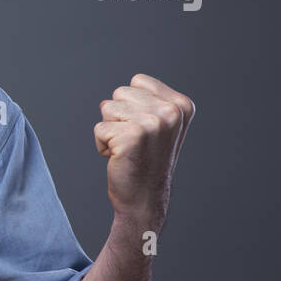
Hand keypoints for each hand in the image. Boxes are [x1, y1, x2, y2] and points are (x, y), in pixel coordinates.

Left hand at [94, 73, 194, 230]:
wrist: (144, 199)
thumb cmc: (147, 160)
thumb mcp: (161, 125)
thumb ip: (152, 101)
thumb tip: (133, 82)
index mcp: (182, 104)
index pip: (137, 81)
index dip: (131, 105)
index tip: (144, 130)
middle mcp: (171, 111)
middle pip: (120, 92)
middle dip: (118, 116)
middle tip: (134, 141)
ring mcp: (153, 123)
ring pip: (107, 107)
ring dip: (110, 130)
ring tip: (127, 148)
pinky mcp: (132, 136)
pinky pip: (99, 128)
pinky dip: (102, 145)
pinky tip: (119, 158)